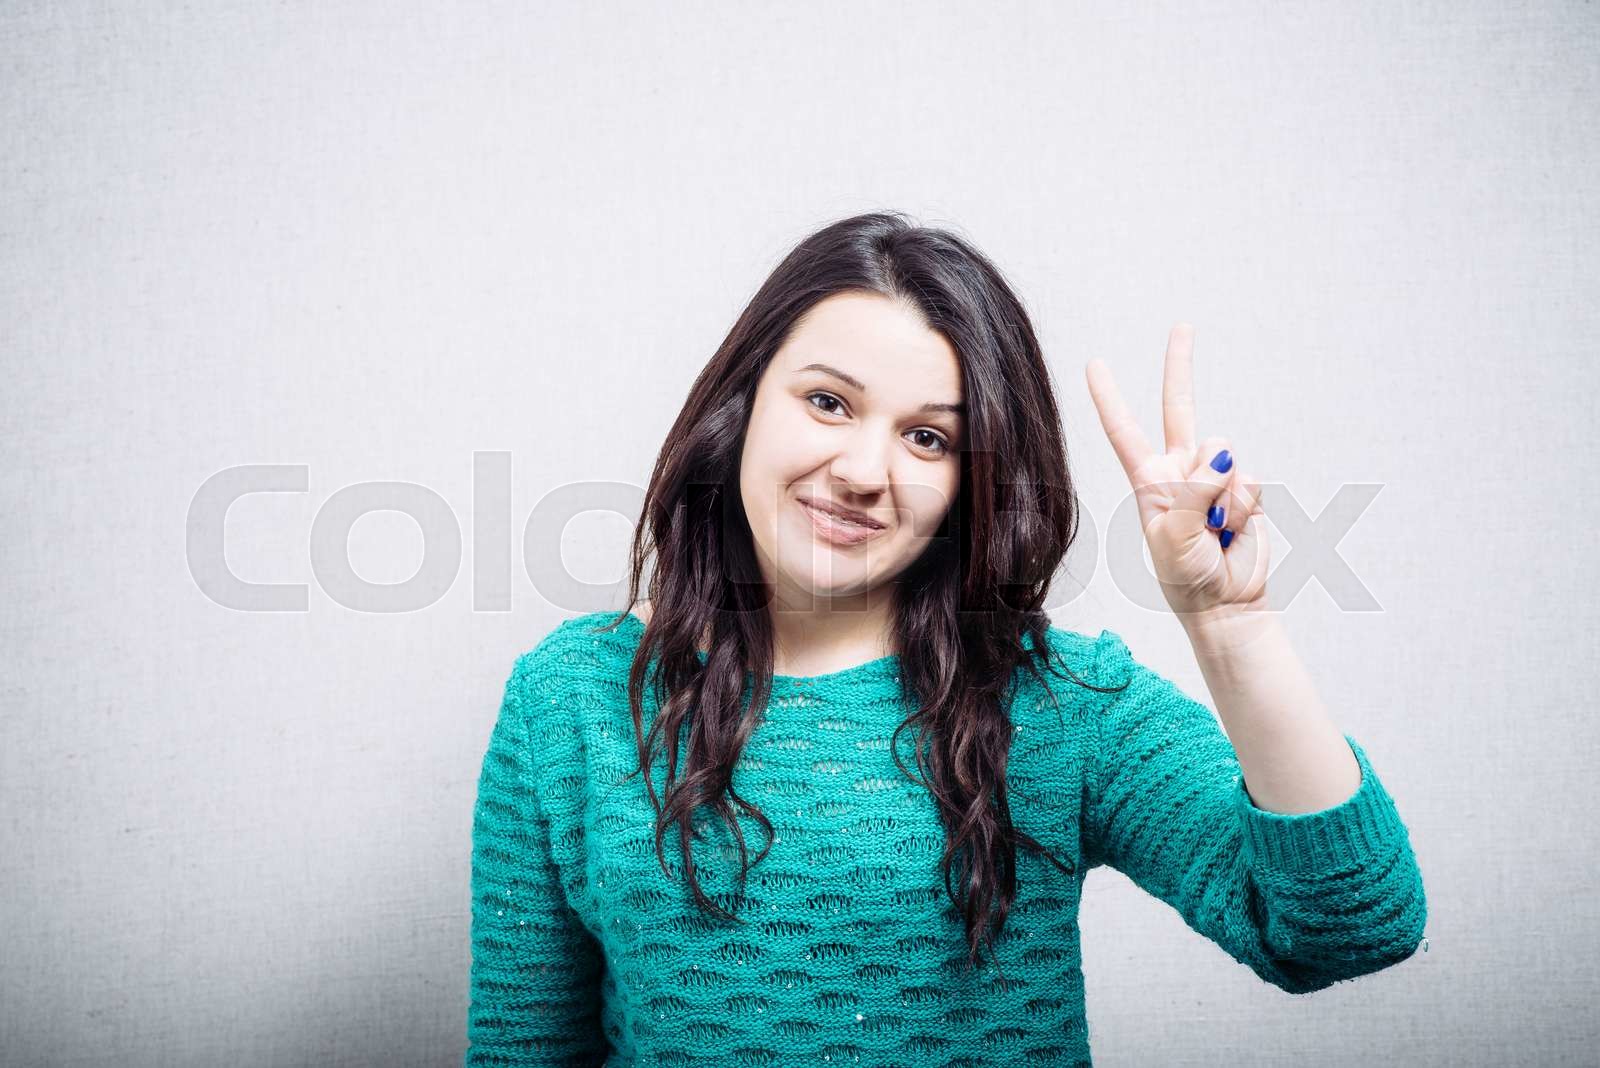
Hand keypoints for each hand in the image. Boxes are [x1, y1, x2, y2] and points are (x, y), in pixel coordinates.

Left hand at [1085, 323, 1269, 628]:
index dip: (1109, 397)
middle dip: (1180, 365)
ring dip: (1223, 494)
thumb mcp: (1174, 538)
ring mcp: (1213, 477)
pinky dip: (1244, 505)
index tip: (1094, 363)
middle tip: (1182, 325)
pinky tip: (1233, 529)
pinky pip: (1250, 477)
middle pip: (1178, 408)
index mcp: (1148, 482)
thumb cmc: (1186, 576)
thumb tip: (1222, 454)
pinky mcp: (1243, 488)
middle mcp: (1179, 471)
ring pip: (1224, 452)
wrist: (1224, 601)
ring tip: (1214, 529)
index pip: (1124, 431)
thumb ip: (1194, 493)